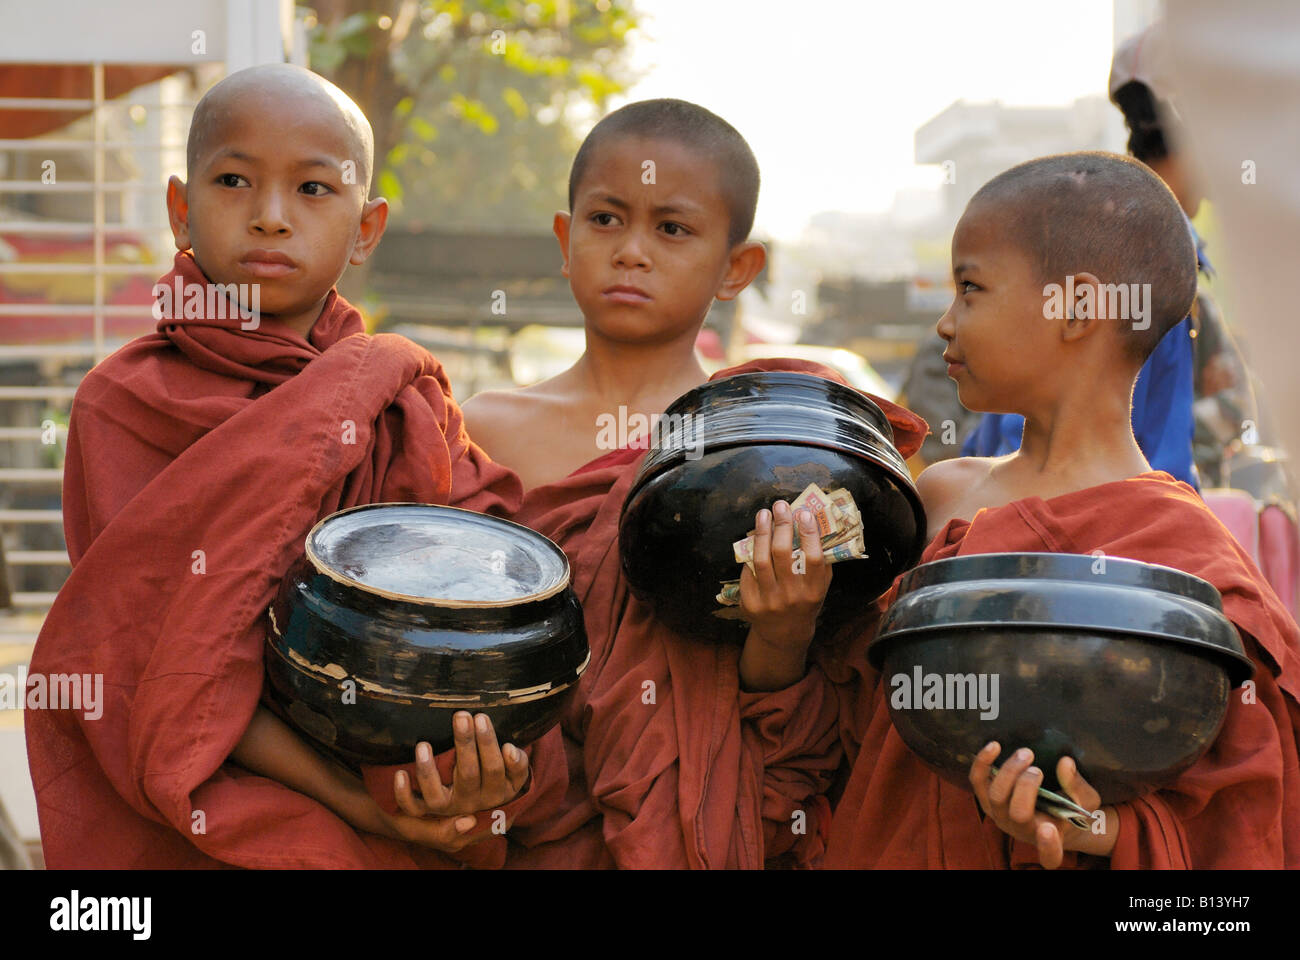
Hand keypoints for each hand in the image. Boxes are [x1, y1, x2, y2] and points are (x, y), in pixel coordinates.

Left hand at [382, 711, 529, 852]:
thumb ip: (518, 765)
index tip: (481, 717)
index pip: (494, 766)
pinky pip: (413, 808)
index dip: (488, 743)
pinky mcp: (429, 811)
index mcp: (495, 791)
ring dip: (427, 771)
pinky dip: (403, 794)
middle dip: (464, 743)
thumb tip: (510, 749)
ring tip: (423, 745)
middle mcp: (471, 802)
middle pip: (468, 774)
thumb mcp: (515, 778)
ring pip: (436, 796)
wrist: (484, 818)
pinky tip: (399, 773)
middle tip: (461, 716)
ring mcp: (448, 808)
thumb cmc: (499, 783)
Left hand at [738, 501, 832, 689]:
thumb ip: (820, 561)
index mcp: (812, 592)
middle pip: (782, 554)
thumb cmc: (805, 602)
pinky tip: (755, 538)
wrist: (784, 634)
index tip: (804, 513)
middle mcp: (790, 597)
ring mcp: (768, 601)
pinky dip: (752, 552)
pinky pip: (748, 571)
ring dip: (762, 533)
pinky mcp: (749, 602)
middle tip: (780, 505)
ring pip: (761, 560)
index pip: (812, 560)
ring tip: (764, 514)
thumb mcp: (820, 587)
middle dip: (781, 526)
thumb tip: (815, 524)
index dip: (809, 535)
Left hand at [969, 741, 1115, 867]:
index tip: (1049, 829)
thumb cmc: (1070, 810)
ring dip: (1007, 772)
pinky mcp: (988, 801)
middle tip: (1037, 769)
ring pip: (994, 796)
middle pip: (1017, 813)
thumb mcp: (1085, 801)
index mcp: (1051, 839)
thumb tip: (1065, 763)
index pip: (1050, 856)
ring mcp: (1001, 817)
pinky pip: (979, 783)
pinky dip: (984, 763)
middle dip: (1025, 787)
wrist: (1047, 814)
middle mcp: (1021, 832)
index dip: (1047, 846)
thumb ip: (1077, 786)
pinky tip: (995, 746)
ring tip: (1025, 754)